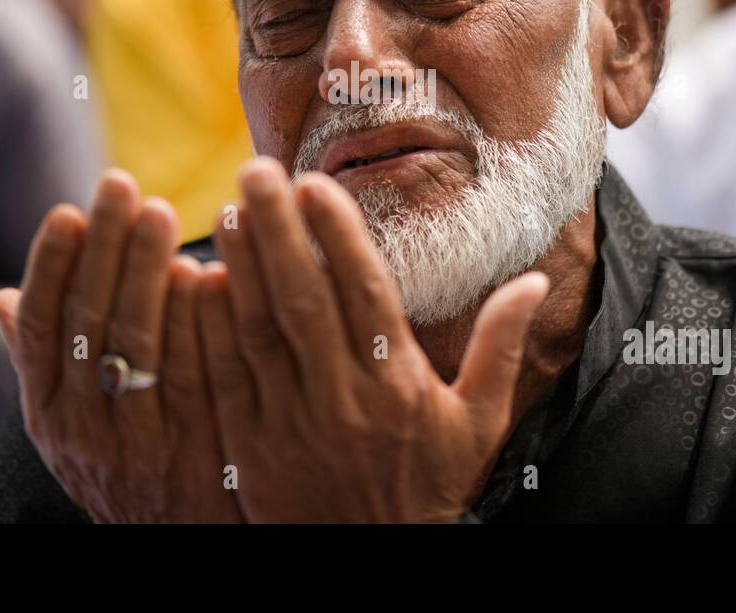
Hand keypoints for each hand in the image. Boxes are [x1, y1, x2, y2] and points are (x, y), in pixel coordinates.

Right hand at [0, 170, 242, 522]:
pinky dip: (198, 320)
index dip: (50, 266)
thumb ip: (41, 363)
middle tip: (121, 185)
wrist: (172, 544)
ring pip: (138, 342)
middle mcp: (82, 427)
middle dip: (104, 247)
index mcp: (46, 413)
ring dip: (147, 270)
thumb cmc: (121, 467)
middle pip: (88, 322)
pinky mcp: (194, 448)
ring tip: (162, 212)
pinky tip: (209, 272)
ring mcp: (137, 439)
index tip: (66, 210)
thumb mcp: (68, 427)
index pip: (39, 329)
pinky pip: (193, 373)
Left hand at [196, 158, 547, 522]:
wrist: (366, 566)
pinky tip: (200, 277)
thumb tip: (535, 280)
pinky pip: (225, 373)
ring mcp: (291, 424)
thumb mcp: (477, 425)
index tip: (316, 182)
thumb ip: (499, 348)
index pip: (364, 293)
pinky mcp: (249, 445)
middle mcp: (344, 401)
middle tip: (256, 170)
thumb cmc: (427, 488)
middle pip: (303, 300)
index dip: (338, 234)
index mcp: (400, 388)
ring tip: (230, 208)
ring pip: (258, 330)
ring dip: (241, 266)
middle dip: (279, 229)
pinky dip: (209, 324)